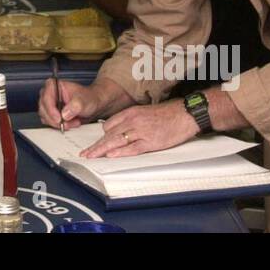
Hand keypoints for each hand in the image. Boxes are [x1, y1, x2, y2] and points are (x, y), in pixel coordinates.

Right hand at [38, 78, 112, 130]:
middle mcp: (49, 94)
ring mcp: (49, 104)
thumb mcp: (84, 100)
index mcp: (54, 85)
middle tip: (68, 123)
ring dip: (59, 123)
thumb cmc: (88, 98)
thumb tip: (65, 114)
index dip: (51, 110)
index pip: (46, 98)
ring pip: (45, 117)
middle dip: (56, 119)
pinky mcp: (51, 113)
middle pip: (44, 109)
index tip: (59, 119)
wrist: (93, 104)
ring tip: (73, 121)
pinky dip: (59, 125)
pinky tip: (70, 123)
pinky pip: (49, 122)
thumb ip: (75, 105)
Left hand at [81, 101, 198, 158]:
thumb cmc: (166, 114)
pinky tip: (111, 155)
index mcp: (130, 113)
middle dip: (95, 146)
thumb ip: (130, 121)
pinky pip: (132, 148)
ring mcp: (141, 131)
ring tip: (91, 157)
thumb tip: (119, 130)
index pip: (108, 125)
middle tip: (85, 154)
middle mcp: (133, 121)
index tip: (94, 144)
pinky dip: (120, 152)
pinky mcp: (151, 142)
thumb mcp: (144, 112)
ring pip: (116, 141)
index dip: (101, 136)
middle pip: (108, 135)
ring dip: (102, 150)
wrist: (184, 114)